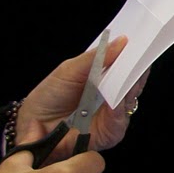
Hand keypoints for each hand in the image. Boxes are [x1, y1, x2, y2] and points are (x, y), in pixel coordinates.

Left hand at [16, 37, 140, 157]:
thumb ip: (95, 57)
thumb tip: (122, 41)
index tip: (140, 41)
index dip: (133, 53)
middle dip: (137, 67)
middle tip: (141, 54)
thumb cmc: (48, 96)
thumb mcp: (69, 70)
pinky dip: (120, 108)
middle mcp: (111, 94)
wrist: (32, 126)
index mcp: (102, 77)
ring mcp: (113, 114)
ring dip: (132, 85)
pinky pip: (121, 119)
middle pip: (133, 80)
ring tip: (131, 71)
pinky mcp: (111, 131)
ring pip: (131, 98)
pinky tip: (117, 98)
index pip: (124, 64)